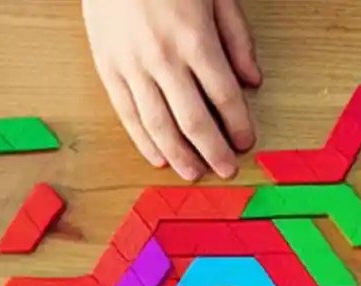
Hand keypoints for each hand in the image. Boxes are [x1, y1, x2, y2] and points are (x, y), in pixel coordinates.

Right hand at [82, 0, 260, 180]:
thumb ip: (237, 37)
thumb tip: (253, 82)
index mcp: (195, 39)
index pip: (224, 96)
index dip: (238, 124)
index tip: (246, 141)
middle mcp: (163, 58)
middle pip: (194, 119)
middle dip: (213, 150)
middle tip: (226, 169)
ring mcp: (131, 65)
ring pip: (158, 124)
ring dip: (180, 154)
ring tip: (194, 172)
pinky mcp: (107, 67)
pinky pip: (127, 113)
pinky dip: (143, 139)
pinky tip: (158, 156)